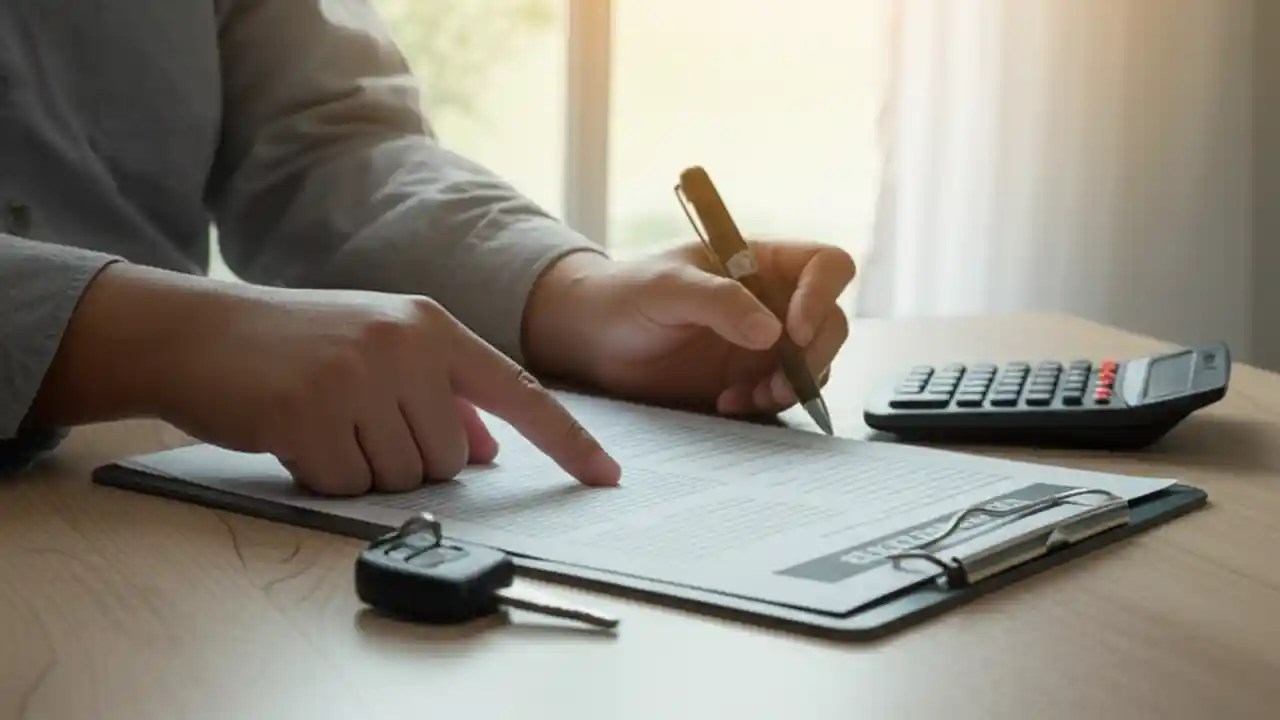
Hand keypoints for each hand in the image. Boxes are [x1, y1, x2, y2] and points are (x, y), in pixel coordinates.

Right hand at [32, 264, 620, 494]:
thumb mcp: (380, 348)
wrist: (198, 331)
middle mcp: (403, 347)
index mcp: (430, 325)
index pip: (519, 391)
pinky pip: (350, 487)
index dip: (567, 440)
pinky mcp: (309, 417)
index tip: (606, 476)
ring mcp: (356, 380)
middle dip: (413, 459)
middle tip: (359, 419)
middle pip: (454, 459)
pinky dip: (327, 477)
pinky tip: (298, 435)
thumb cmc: (298, 343)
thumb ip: (442, 393)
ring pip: (405, 479)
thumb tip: (489, 451)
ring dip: (367, 469)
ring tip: (326, 420)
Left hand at [524, 240, 855, 415]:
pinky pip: (783, 391)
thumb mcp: (666, 288)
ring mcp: (764, 340)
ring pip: (815, 362)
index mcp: (760, 260)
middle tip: (777, 383)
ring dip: (792, 386)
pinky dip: (766, 402)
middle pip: (831, 321)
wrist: (594, 338)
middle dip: (813, 356)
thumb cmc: (625, 295)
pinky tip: (729, 402)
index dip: (822, 296)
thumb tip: (771, 332)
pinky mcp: (749, 375)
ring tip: (748, 397)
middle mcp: (772, 298)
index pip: (825, 265)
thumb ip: (718, 301)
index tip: (791, 330)